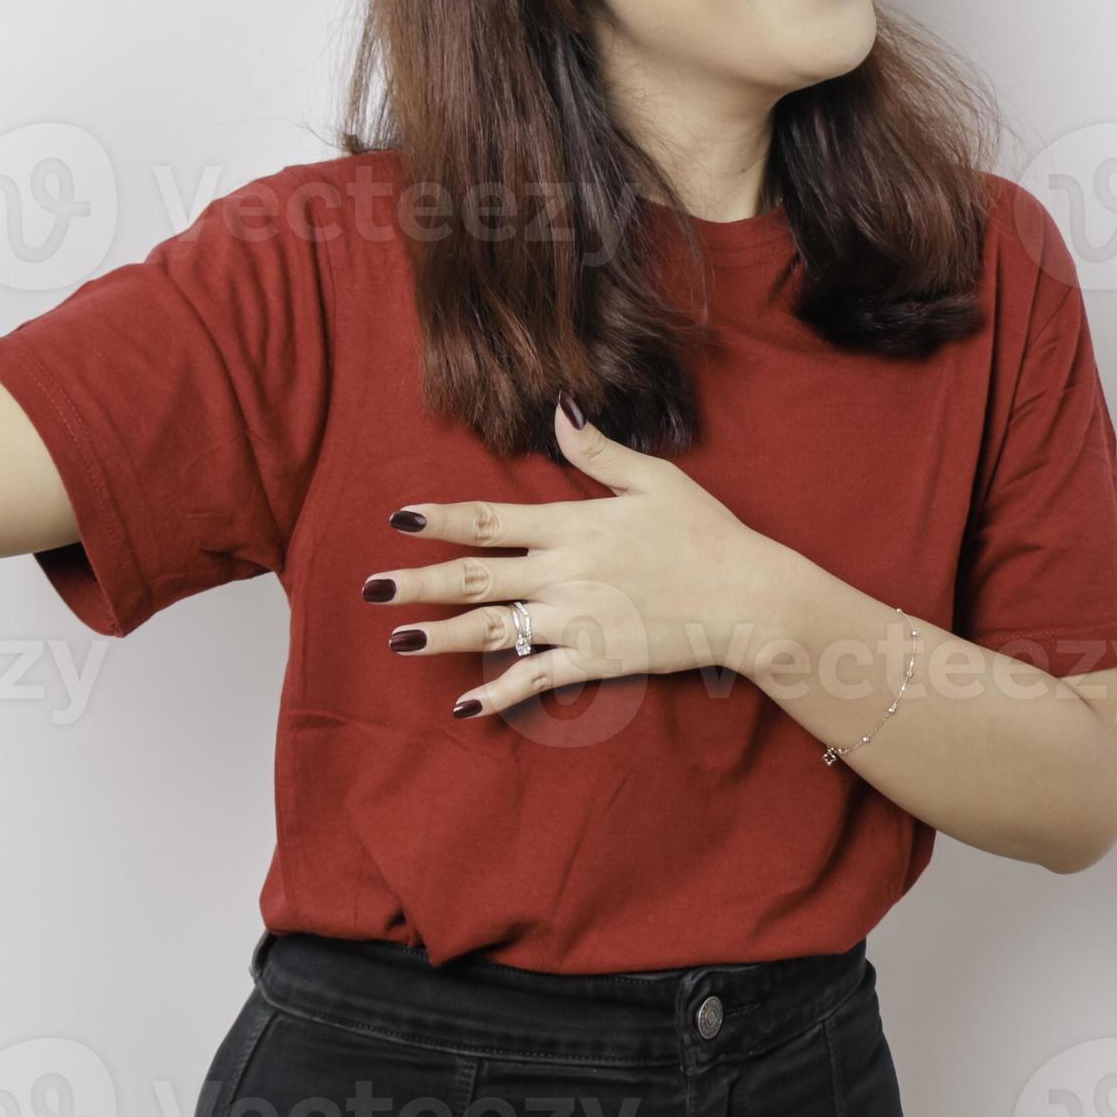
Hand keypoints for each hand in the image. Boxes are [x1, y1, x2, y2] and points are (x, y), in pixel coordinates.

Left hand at [367, 396, 787, 719]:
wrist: (746, 598)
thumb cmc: (706, 534)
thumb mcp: (655, 479)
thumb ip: (598, 450)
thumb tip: (559, 410)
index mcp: (572, 525)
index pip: (489, 519)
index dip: (440, 519)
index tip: (399, 520)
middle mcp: (561, 573)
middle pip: (474, 577)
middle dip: (417, 583)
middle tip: (370, 589)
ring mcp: (573, 621)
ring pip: (491, 630)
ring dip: (439, 637)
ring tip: (397, 640)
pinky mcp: (592, 660)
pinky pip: (532, 680)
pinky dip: (495, 694)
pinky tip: (462, 706)